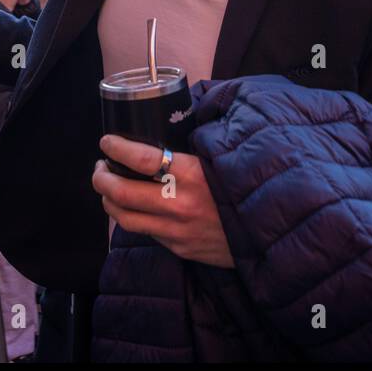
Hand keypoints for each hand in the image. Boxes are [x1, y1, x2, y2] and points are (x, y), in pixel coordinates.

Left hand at [92, 135, 233, 268]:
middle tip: (100, 167)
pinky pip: (146, 232)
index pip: (140, 158)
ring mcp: (177, 230)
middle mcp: (180, 204)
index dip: (116, 147)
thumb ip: (196, 145)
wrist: (270, 233)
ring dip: (109, 201)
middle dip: (101, 178)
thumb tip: (170, 122)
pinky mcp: (179, 248)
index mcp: (192, 175)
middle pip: (121, 193)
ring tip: (109, 187)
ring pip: (125, 218)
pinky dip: (133, 217)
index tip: (107, 141)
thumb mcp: (222, 159)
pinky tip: (135, 206)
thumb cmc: (245, 187)